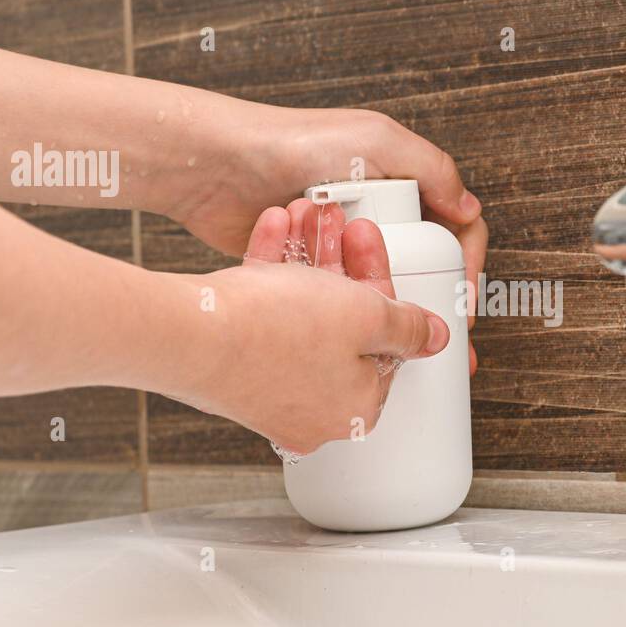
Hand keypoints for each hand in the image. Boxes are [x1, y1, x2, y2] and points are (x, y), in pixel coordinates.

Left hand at [171, 102, 485, 372]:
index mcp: (397, 184)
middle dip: (432, 302)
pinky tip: (357, 337)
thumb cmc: (292, 141)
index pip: (449, 228)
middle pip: (418, 264)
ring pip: (379, 288)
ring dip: (391, 313)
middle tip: (439, 337)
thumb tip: (470, 209)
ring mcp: (338, 244)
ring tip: (400, 346)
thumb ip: (432, 169)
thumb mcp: (376, 142)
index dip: (463, 266)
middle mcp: (372, 214)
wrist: (217, 166)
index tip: (460, 304)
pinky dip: (348, 317)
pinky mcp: (305, 268)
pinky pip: (337, 299)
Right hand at [171, 204, 449, 455]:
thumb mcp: (366, 316)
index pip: (386, 346)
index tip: (371, 252)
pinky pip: (263, 318)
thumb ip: (407, 326)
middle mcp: (313, 411)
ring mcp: (270, 393)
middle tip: (342, 226)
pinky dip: (271, 274)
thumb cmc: (277, 331)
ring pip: (301, 315)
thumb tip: (436, 339)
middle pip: (342, 328)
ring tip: (308, 215)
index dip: (382, 289)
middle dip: (342, 267)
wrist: (189, 332)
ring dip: (307, 261)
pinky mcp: (233, 371)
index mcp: (356, 408)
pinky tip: (274, 231)